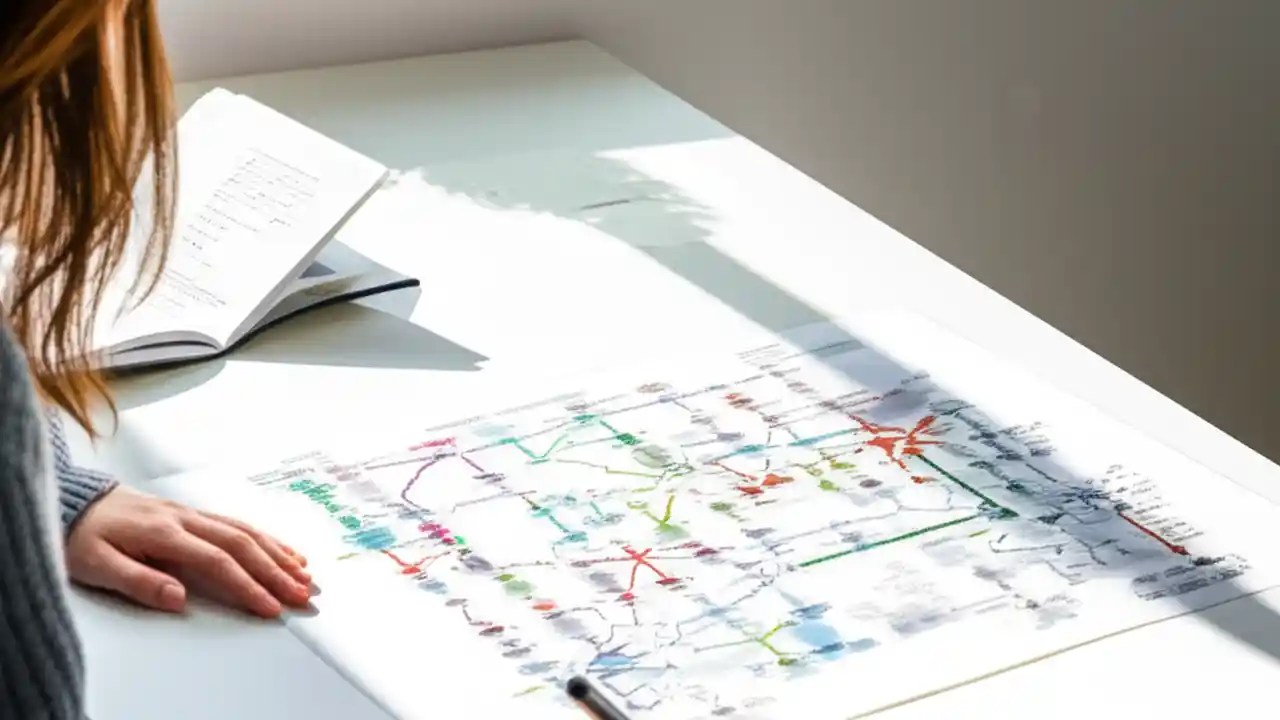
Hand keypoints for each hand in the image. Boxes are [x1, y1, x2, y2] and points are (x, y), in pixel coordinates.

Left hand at [66, 485, 311, 617]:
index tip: (271, 607)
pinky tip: (285, 550)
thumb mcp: (96, 564)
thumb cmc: (82, 536)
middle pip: (242, 544)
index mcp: (164, 532)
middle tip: (303, 594)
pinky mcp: (193, 513)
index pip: (217, 561)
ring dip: (279, 554)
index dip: (247, 585)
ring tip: (305, 575)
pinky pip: (238, 524)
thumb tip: (179, 598)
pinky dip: (267, 537)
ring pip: (246, 531)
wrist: (71, 500)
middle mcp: (186, 519)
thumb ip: (138, 580)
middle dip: (276, 571)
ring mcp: (192, 513)